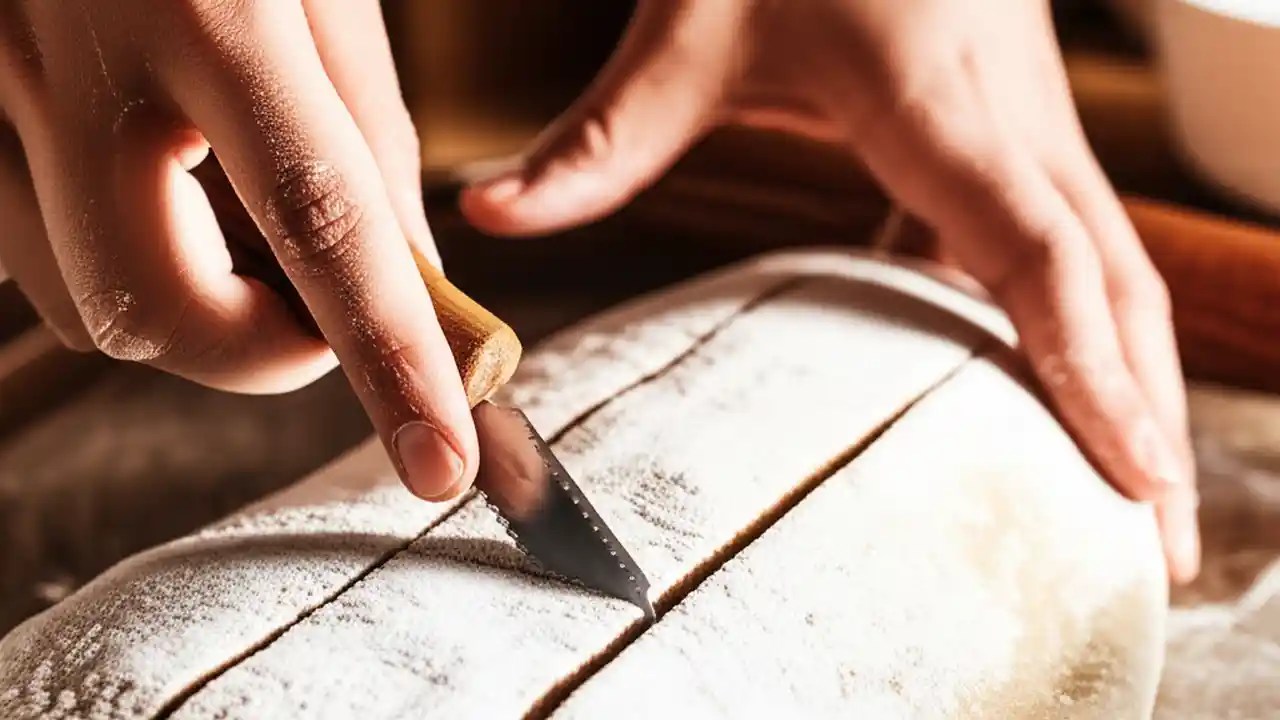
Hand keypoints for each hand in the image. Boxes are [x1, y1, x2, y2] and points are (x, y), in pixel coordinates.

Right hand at [0, 0, 475, 500]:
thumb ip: (363, 128)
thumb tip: (406, 274)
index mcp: (203, 7)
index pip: (321, 226)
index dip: (391, 361)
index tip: (441, 463)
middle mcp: (68, 58)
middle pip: (161, 313)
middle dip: (267, 348)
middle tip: (318, 303)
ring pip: (83, 301)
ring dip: (191, 305)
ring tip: (234, 221)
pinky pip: (25, 248)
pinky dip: (113, 256)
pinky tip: (151, 188)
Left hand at [462, 0, 1199, 580]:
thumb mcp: (692, 29)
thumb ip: (600, 139)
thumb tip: (487, 213)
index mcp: (937, 103)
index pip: (1036, 255)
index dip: (1089, 371)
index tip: (1135, 478)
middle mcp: (1010, 116)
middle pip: (1111, 284)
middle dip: (1148, 413)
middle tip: (1164, 542)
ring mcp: (1025, 116)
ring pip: (1109, 264)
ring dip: (1129, 374)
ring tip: (1134, 490)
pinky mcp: (1011, 120)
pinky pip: (1059, 237)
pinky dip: (1064, 321)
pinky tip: (1028, 381)